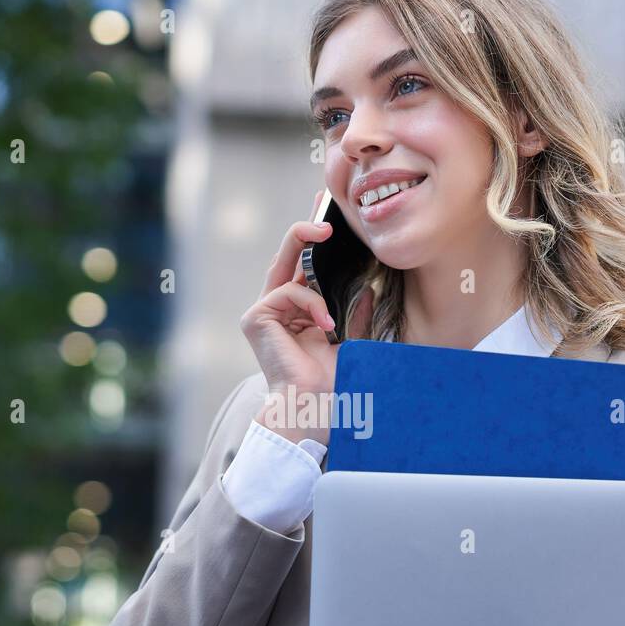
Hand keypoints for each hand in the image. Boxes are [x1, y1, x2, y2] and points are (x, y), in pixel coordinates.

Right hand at [239, 190, 373, 447]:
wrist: (314, 406)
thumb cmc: (331, 381)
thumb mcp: (352, 338)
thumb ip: (355, 311)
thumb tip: (368, 286)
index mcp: (297, 312)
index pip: (304, 266)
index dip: (314, 240)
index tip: (332, 220)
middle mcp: (277, 308)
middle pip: (287, 256)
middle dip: (305, 230)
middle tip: (327, 218)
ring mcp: (263, 312)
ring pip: (288, 271)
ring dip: (317, 288)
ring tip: (332, 321)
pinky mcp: (256, 317)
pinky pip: (287, 292)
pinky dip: (310, 304)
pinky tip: (324, 326)